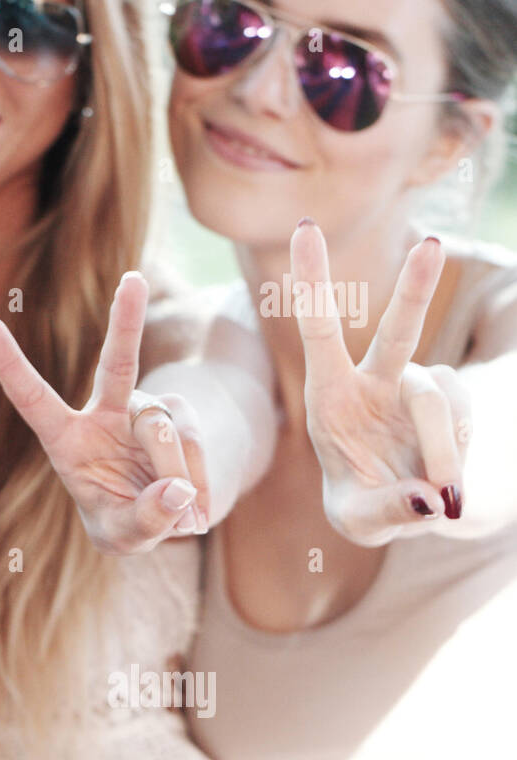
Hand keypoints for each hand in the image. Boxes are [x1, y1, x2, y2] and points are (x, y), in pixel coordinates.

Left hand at [0, 272, 208, 555]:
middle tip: (134, 280)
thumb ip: (144, 520)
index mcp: (67, 439)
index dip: (8, 362)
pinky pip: (192, 444)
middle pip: (118, 365)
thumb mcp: (125, 536)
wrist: (172, 515)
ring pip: (165, 431)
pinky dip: (198, 482)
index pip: (32, 397)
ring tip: (178, 515)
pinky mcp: (184, 415)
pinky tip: (194, 506)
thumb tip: (177, 492)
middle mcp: (107, 413)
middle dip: (127, 321)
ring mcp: (149, 409)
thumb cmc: (127, 520)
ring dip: (172, 475)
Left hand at [291, 221, 466, 546]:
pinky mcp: (455, 401)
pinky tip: (443, 475)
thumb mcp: (360, 520)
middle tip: (431, 247)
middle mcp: (375, 381)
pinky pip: (465, 417)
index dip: (314, 282)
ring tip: (429, 487)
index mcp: (330, 396)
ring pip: (438, 398)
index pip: (320, 330)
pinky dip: (455, 453)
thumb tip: (432, 499)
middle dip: (415, 289)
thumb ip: (388, 510)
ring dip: (436, 447)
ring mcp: (419, 388)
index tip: (305, 227)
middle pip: (399, 331)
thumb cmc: (364, 506)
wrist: (403, 507)